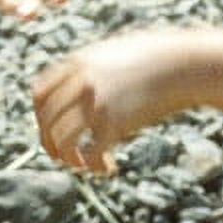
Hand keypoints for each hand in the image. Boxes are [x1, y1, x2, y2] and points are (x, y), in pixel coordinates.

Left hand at [33, 29, 187, 175]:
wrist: (183, 64)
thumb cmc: (154, 57)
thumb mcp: (114, 54)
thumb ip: (92, 69)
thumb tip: (80, 88)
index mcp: (77, 63)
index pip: (39, 94)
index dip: (40, 117)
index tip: (51, 128)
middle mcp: (80, 82)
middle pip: (47, 120)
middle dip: (50, 143)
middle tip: (62, 156)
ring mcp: (96, 103)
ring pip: (62, 140)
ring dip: (68, 158)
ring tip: (82, 165)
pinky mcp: (115, 122)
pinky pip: (90, 153)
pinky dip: (94, 166)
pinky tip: (109, 168)